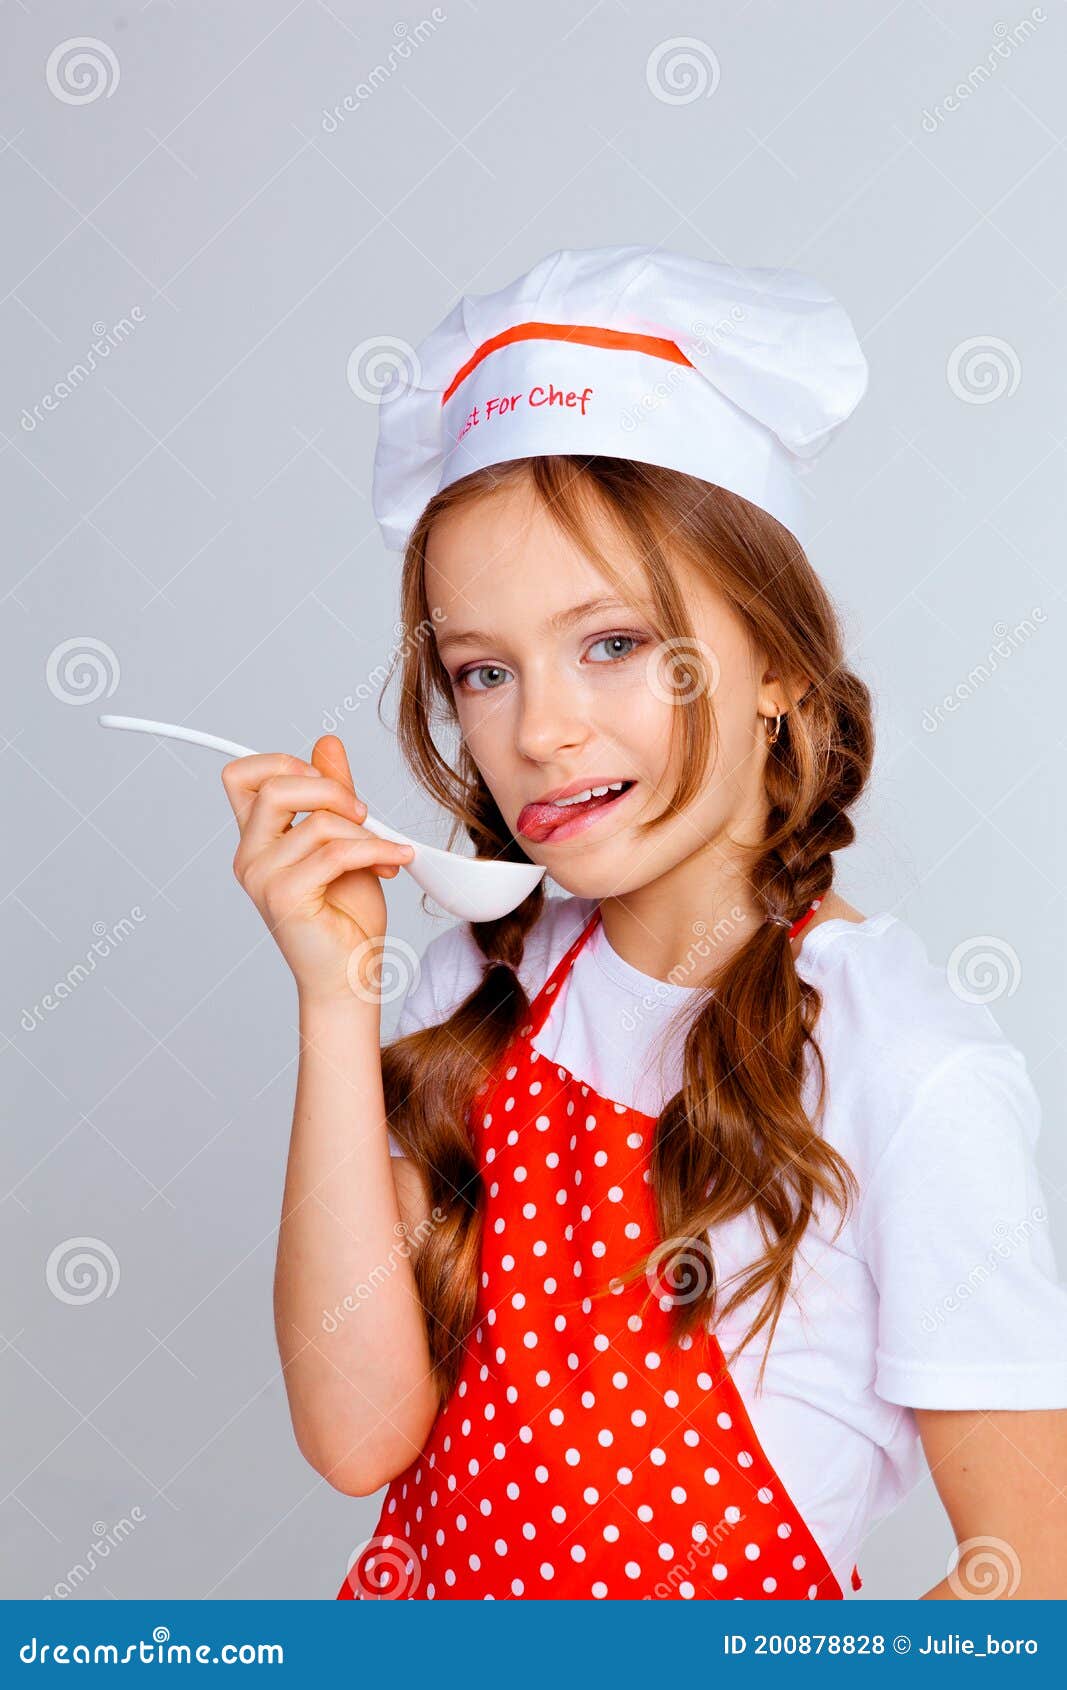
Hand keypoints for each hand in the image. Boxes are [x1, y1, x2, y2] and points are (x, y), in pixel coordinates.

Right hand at [221, 734, 413, 1004]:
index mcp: (258, 839)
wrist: (352, 976)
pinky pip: (335, 852)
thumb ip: (333, 795)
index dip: (280, 762)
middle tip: (365, 813)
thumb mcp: (345, 840)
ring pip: (316, 821)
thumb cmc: (346, 917)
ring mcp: (262, 877)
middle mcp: (250, 856)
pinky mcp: (284, 897)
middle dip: (330, 788)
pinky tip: (395, 862)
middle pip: (274, 785)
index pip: (240, 776)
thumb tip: (327, 743)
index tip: (324, 782)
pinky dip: (375, 851)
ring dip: (365, 832)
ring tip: (388, 852)